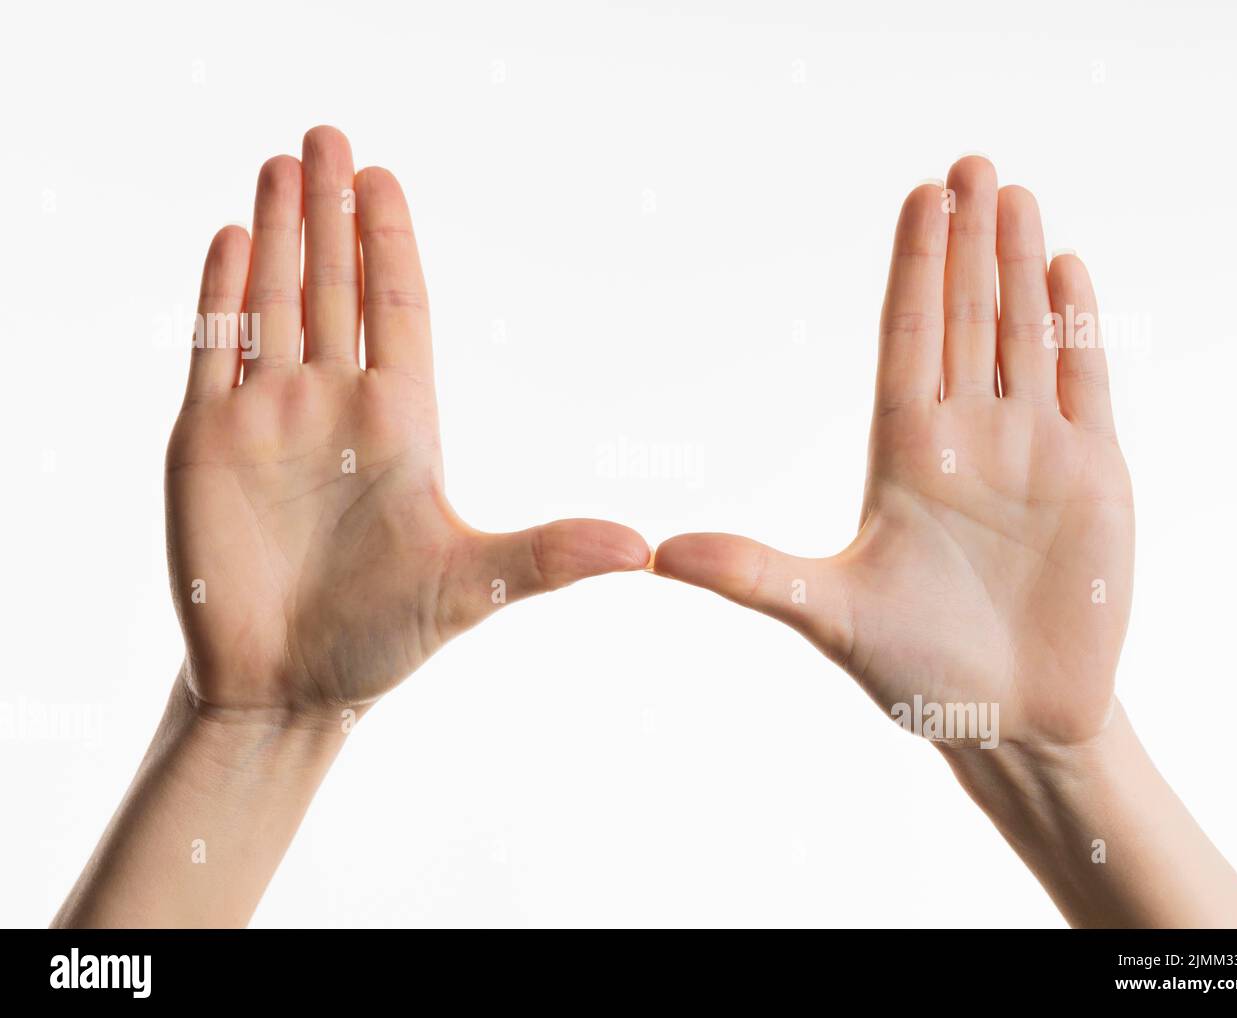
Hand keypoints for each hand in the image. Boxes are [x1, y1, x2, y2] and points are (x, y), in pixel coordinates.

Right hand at [167, 126, 647, 716]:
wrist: (288, 687)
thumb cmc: (384, 639)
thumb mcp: (475, 588)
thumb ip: (549, 556)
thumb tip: (644, 550)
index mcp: (402, 423)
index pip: (397, 308)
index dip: (389, 242)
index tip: (384, 179)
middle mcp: (336, 406)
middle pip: (334, 287)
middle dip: (332, 212)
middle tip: (329, 134)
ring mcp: (270, 419)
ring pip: (274, 303)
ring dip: (279, 234)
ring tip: (282, 164)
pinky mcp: (206, 444)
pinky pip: (215, 350)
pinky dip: (220, 295)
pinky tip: (232, 239)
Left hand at [655, 156, 1133, 746]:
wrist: (1012, 720)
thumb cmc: (914, 672)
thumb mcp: (828, 617)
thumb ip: (754, 576)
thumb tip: (656, 554)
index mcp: (903, 456)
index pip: (907, 342)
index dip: (915, 271)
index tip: (918, 200)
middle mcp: (966, 439)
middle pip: (965, 321)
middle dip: (968, 244)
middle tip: (968, 163)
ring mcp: (1030, 452)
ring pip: (1025, 336)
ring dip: (1021, 267)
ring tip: (1016, 194)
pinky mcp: (1093, 475)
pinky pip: (1084, 383)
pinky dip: (1079, 328)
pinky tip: (1067, 269)